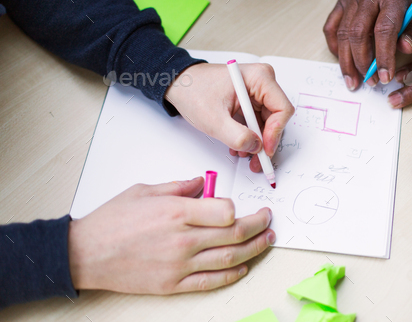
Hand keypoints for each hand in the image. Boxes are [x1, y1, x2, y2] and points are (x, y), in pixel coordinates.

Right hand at [68, 178, 274, 293]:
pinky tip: (244, 266)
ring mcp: (180, 264)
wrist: (86, 254)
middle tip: (268, 220)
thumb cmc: (112, 221)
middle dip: (259, 225)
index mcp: (177, 212)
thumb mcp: (145, 191)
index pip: (225, 211)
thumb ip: (179, 187)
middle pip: (234, 234)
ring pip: (230, 258)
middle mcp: (183, 239)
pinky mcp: (174, 284)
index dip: (238, 208)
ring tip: (267, 240)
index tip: (241, 206)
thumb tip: (203, 184)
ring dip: (255, 249)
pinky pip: (212, 281)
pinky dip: (232, 274)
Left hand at [165, 63, 293, 171]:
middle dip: (266, 141)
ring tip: (244, 154)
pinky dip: (251, 135)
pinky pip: (258, 120)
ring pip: (268, 122)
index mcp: (259, 78)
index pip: (282, 109)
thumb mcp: (214, 120)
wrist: (179, 84)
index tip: (265, 150)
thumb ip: (237, 137)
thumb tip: (256, 148)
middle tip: (258, 161)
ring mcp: (257, 90)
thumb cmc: (193, 91)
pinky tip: (240, 145)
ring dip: (258, 141)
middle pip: (277, 117)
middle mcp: (262, 81)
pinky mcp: (250, 98)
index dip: (275, 133)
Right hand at [323, 0, 411, 88]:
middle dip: (362, 63)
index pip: (384, 30)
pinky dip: (334, 47)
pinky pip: (331, 27)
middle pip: (358, 34)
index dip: (384, 56)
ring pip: (343, 34)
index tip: (386, 77)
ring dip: (346, 61)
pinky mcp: (340, 2)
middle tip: (370, 82)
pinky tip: (342, 60)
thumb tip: (405, 50)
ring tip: (353, 81)